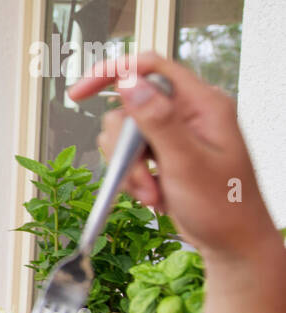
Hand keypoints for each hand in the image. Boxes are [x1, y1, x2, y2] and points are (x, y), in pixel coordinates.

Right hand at [68, 52, 277, 260]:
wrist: (233, 244)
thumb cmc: (225, 207)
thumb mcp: (187, 163)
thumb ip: (158, 120)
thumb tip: (128, 82)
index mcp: (203, 104)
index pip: (150, 67)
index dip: (113, 72)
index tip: (80, 93)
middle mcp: (188, 113)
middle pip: (129, 107)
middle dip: (124, 147)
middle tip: (140, 175)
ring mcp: (175, 135)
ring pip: (125, 135)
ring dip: (128, 168)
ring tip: (151, 192)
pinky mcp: (165, 154)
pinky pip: (130, 155)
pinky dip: (132, 177)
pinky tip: (153, 195)